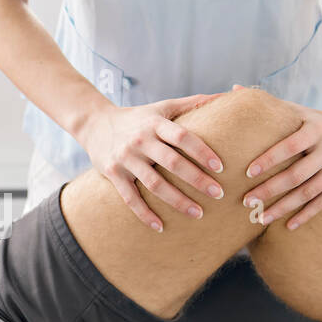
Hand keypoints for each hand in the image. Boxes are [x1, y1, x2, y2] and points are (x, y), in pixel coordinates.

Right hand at [77, 95, 226, 231]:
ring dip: (178, 201)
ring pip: (154, 184)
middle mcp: (140, 141)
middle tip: (219, 194)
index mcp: (155, 124)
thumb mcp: (161, 106)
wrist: (95, 124)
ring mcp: (125, 159)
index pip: (182, 137)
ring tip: (198, 213)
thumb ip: (192, 103)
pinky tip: (160, 227)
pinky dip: (145, 214)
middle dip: (197, 180)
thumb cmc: (137, 117)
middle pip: (172, 163)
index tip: (220, 167)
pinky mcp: (113, 174)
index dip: (201, 151)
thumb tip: (227, 95)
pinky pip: (130, 198)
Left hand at [242, 97, 321, 230]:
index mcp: (316, 129)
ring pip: (309, 192)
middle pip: (296, 174)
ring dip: (284, 207)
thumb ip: (269, 105)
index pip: (290, 146)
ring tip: (261, 218)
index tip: (248, 172)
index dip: (269, 159)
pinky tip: (288, 225)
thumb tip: (233, 89)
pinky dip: (306, 215)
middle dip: (270, 189)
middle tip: (246, 201)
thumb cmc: (320, 121)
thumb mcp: (300, 111)